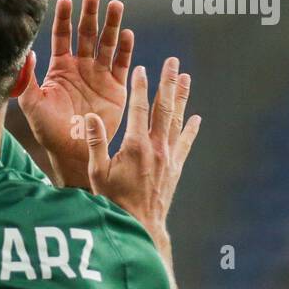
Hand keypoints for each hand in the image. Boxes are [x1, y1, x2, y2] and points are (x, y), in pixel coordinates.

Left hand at [18, 0, 132, 187]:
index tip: (65, 0)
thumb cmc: (48, 129)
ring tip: (116, 5)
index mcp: (59, 67)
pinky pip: (122, 63)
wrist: (73, 150)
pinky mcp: (116, 86)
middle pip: (86, 33)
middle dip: (90, 13)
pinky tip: (126, 34)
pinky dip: (125, 49)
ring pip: (106, 43)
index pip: (61, 36)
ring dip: (111, 24)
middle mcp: (80, 66)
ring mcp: (99, 75)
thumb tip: (25, 53)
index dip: (63, 19)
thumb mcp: (33, 104)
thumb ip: (28, 79)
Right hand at [83, 57, 199, 239]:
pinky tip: (196, 118)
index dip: (139, 87)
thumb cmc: (112, 200)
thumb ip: (95, 143)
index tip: (142, 69)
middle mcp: (155, 147)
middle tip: (173, 63)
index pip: (137, 108)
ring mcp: (168, 157)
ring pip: (176, 121)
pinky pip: (185, 144)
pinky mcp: (175, 169)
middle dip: (167, 83)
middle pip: (163, 108)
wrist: (139, 225)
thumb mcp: (96, 172)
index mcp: (134, 145)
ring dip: (181, 98)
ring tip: (185, 78)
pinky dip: (190, 130)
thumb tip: (92, 116)